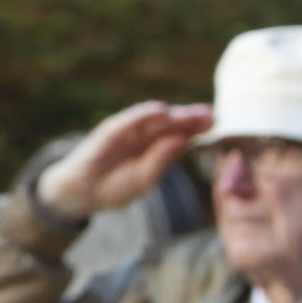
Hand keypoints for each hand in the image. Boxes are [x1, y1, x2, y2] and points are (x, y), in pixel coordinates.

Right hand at [37, 101, 215, 220]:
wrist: (82, 192)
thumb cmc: (115, 186)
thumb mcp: (144, 179)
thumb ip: (162, 160)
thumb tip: (182, 141)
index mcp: (156, 147)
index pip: (181, 134)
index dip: (199, 129)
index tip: (219, 125)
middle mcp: (144, 135)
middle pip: (172, 123)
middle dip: (192, 118)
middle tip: (214, 114)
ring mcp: (128, 130)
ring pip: (154, 119)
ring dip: (174, 113)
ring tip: (195, 112)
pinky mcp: (111, 130)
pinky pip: (130, 120)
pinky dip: (143, 114)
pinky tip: (160, 111)